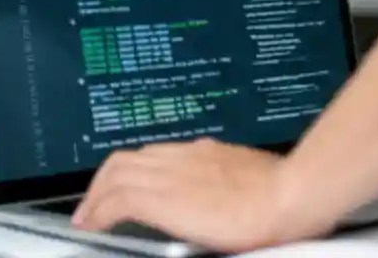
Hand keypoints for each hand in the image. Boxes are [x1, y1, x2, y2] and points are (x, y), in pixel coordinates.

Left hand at [72, 138, 325, 251]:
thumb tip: (233, 195)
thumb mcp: (252, 180)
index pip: (155, 155)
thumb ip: (232, 180)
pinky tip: (91, 225)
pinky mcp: (162, 198)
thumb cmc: (284, 193)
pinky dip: (99, 210)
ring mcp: (171, 173)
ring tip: (88, 216)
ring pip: (116, 172)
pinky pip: (117, 199)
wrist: (289, 195)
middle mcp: (183, 157)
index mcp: (205, 153)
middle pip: (128, 158)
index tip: (123, 188)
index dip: (132, 170)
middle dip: (106, 179)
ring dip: (97, 193)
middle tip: (95, 203)